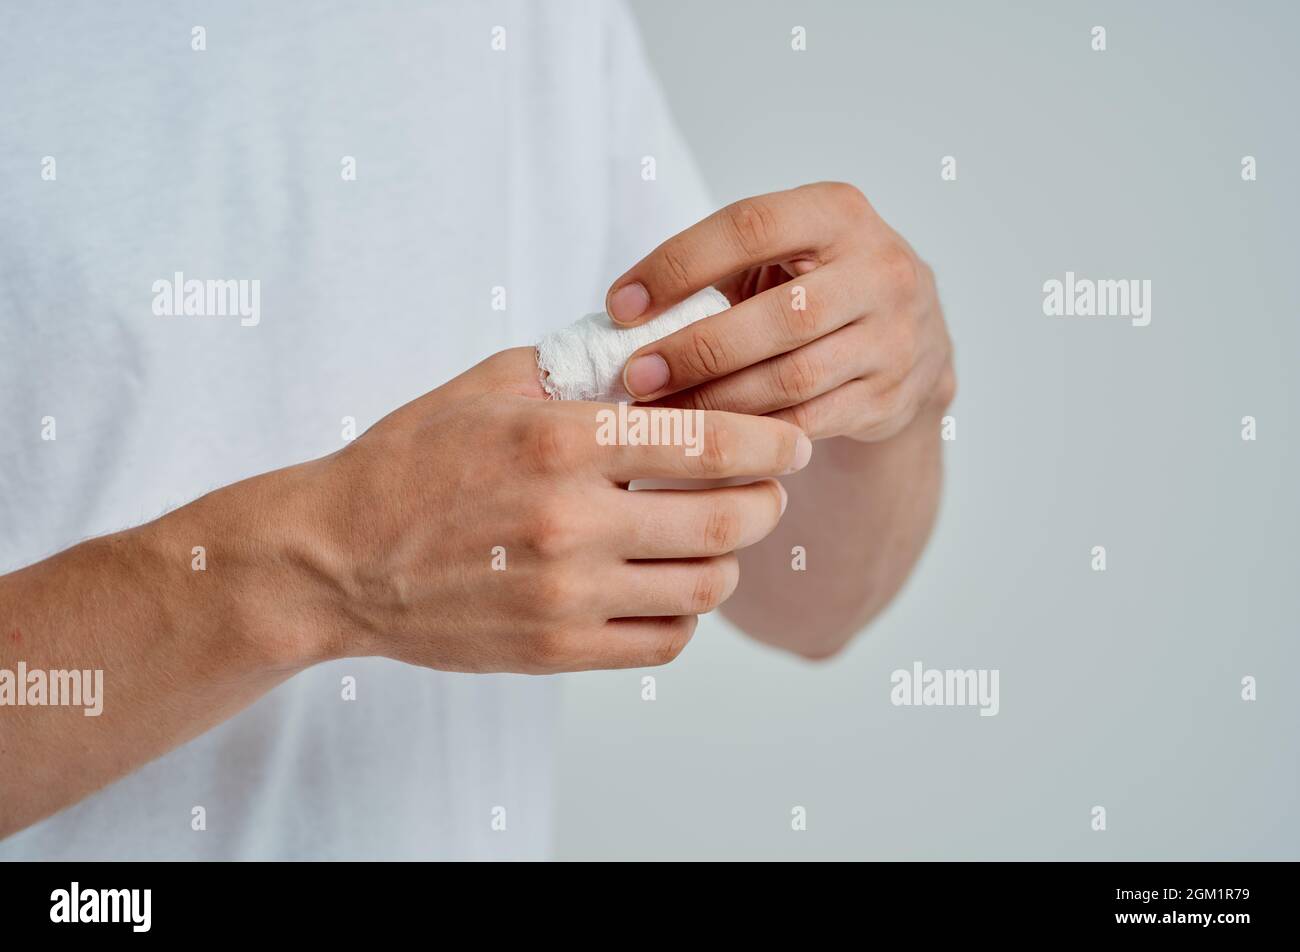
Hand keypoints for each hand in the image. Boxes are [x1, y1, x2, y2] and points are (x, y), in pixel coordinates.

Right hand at [279, 348, 810, 673]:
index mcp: (561, 441)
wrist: (335, 558)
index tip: (794, 441)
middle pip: (730, 519)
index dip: (772, 441)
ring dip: (729, 558)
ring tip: (713, 537)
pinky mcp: (556, 651)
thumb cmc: (411, 461)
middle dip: (768, 501)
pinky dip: (687, 613)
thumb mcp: (488, 386)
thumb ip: (578, 368)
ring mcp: (565, 595)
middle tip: (768, 490)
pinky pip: (667, 641)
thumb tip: (661, 355)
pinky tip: (668, 585)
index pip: (709, 439)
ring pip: (708, 586)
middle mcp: (572, 521)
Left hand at [606, 182, 954, 441]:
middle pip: (778, 316)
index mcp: (838, 212)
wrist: (911, 335)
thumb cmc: (816, 284)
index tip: (620, 306)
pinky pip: (808, 423)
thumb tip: (623, 312)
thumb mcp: (783, 251)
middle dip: (696, 351)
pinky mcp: (890, 396)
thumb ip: (719, 265)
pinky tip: (708, 437)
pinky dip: (751, 434)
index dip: (678, 266)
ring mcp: (893, 337)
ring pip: (792, 379)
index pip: (750, 226)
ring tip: (661, 413)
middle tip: (637, 376)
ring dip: (717, 402)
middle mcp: (878, 270)